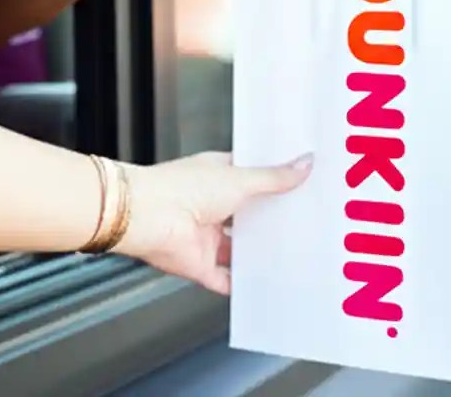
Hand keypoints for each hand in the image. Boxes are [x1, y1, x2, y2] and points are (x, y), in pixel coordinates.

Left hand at [113, 151, 312, 294]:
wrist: (146, 217)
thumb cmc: (180, 188)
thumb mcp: (240, 179)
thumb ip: (274, 178)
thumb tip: (304, 165)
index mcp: (218, 177)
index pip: (252, 179)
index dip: (275, 183)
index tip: (301, 186)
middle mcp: (211, 207)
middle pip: (247, 216)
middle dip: (271, 219)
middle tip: (303, 222)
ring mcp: (206, 237)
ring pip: (238, 248)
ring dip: (258, 253)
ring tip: (291, 255)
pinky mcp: (200, 264)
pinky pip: (224, 278)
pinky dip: (240, 285)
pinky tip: (262, 286)